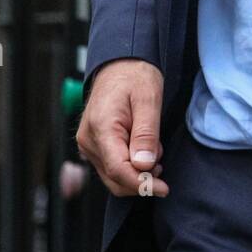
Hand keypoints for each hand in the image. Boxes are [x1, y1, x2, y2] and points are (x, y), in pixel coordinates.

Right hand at [76, 59, 167, 198]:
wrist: (120, 63)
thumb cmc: (135, 76)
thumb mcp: (149, 100)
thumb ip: (146, 134)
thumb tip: (143, 166)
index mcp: (101, 128)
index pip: (119, 170)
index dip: (142, 184)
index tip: (163, 188)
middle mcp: (89, 140)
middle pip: (114, 178)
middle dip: (141, 180)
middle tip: (162, 166)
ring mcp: (88, 144)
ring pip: (113, 175)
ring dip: (137, 172)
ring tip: (153, 149)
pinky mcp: (93, 144)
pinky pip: (111, 165)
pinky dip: (130, 165)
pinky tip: (143, 149)